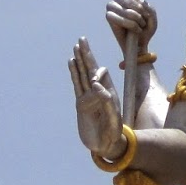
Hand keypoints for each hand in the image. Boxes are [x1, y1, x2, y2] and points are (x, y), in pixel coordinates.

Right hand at [69, 37, 123, 155]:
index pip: (102, 75)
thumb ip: (106, 101)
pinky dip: (74, 73)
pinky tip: (71, 62)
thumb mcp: (113, 117)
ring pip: (82, 74)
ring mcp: (88, 96)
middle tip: (82, 39)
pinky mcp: (81, 103)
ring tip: (76, 47)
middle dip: (87, 54)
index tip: (94, 83)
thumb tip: (96, 85)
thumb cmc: (113, 132)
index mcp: (109, 92)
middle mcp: (98, 92)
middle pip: (91, 69)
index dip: (97, 73)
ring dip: (79, 61)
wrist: (106, 145)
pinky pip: (77, 85)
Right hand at [104, 0, 157, 53]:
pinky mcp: (109, 17)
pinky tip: (135, 30)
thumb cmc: (145, 30)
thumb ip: (149, 9)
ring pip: (125, 9)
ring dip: (136, 18)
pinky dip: (131, 25)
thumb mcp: (152, 18)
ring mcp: (112, 7)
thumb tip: (140, 0)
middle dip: (138, 8)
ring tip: (141, 26)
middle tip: (144, 17)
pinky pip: (120, 18)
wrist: (139, 44)